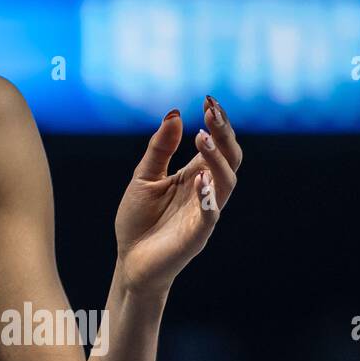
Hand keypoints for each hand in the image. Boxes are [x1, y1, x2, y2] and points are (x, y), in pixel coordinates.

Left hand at [115, 95, 241, 297]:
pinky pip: (211, 216)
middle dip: (223, 134)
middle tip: (211, 111)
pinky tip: (201, 181)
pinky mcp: (197, 236)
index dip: (217, 124)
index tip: (209, 100)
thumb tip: (175, 114)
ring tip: (202, 138)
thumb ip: (160, 149)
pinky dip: (209, 199)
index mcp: (194, 176)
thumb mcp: (144, 177)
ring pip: (226, 184)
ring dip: (217, 160)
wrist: (129, 261)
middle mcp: (205, 191)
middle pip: (230, 159)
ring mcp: (204, 213)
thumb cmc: (139, 220)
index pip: (216, 145)